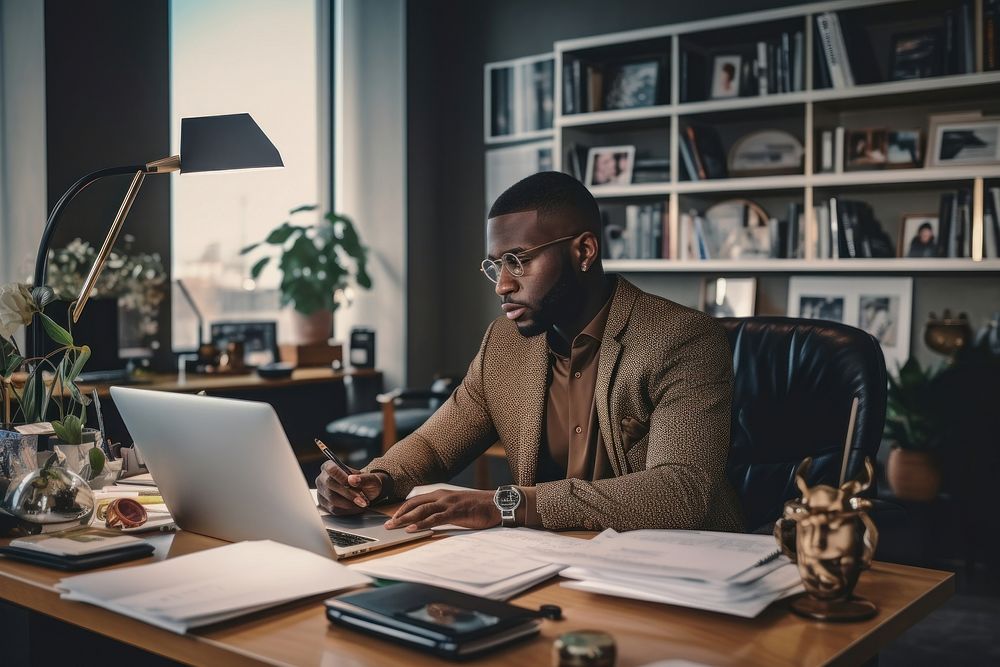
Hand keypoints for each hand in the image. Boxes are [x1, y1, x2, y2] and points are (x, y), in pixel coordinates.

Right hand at [315, 461, 383, 514]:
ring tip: (362, 504)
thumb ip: (364, 478)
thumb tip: (352, 480)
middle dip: (348, 493)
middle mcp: (322, 478)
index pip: (332, 469)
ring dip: (349, 504)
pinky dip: (347, 510)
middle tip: (363, 500)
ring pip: (332, 499)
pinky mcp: (324, 505)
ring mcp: (321, 492)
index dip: (342, 477)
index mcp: (330, 465)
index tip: (354, 484)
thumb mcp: (371, 478)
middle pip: (330, 484)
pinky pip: (333, 509)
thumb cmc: (367, 483)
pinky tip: (356, 508)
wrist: (367, 492)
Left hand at [384, 490, 500, 531]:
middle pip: (415, 504)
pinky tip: (412, 529)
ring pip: (422, 510)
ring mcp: (449, 504)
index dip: (404, 508)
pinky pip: (435, 518)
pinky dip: (422, 523)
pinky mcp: (456, 512)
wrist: (498, 503)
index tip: (394, 518)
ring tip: (394, 527)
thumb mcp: (458, 505)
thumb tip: (432, 519)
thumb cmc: (479, 506)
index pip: (417, 500)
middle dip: (400, 514)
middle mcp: (443, 496)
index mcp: (442, 494)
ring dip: (406, 519)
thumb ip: (445, 509)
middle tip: (388, 525)